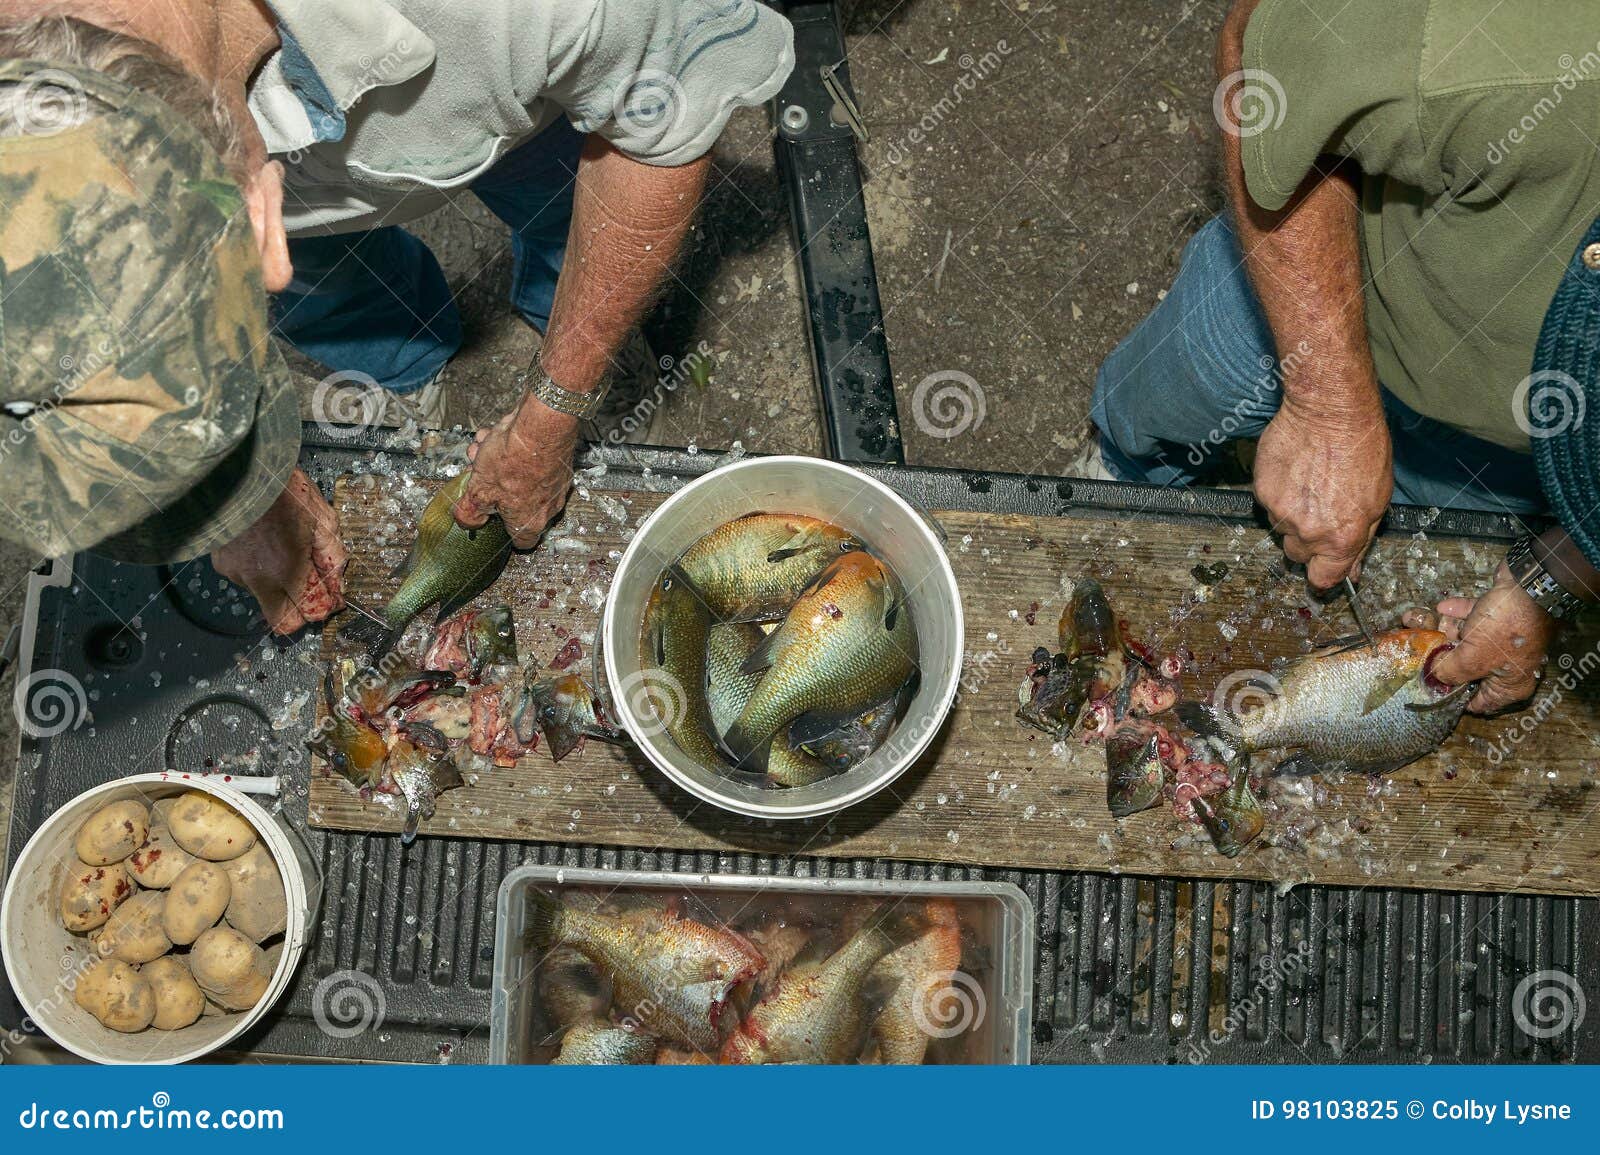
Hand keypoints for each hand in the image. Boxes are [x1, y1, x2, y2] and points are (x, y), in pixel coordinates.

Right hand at [211, 469, 346, 634]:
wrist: (234, 469)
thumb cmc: (280, 489)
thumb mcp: (322, 517)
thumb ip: (332, 555)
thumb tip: (338, 581)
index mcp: (289, 570)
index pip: (311, 613)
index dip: (325, 606)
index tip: (332, 596)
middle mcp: (260, 579)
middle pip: (282, 620)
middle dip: (299, 609)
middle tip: (310, 585)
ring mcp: (238, 573)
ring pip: (265, 596)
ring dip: (279, 582)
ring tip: (283, 548)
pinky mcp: (222, 564)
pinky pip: (247, 576)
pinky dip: (259, 566)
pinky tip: (263, 542)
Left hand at [453, 397, 577, 548]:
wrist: (541, 424)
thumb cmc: (515, 459)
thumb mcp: (479, 489)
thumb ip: (473, 509)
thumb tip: (468, 520)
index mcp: (530, 520)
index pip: (522, 541)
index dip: (505, 532)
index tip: (492, 519)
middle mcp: (548, 506)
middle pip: (515, 503)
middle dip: (493, 487)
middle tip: (479, 475)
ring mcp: (555, 483)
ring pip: (520, 478)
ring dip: (498, 465)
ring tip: (482, 448)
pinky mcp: (558, 461)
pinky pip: (531, 460)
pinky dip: (514, 450)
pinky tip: (497, 436)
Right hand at [1253, 398, 1391, 588]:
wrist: (1329, 412)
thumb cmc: (1362, 449)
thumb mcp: (1377, 501)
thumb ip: (1361, 540)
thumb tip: (1352, 571)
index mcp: (1342, 538)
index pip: (1323, 579)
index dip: (1323, 575)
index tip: (1323, 569)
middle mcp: (1308, 531)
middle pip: (1297, 555)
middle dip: (1308, 541)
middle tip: (1320, 512)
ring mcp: (1281, 512)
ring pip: (1282, 527)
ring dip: (1293, 514)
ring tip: (1309, 484)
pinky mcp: (1262, 491)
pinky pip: (1269, 503)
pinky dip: (1279, 492)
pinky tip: (1296, 471)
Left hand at [1401, 563, 1558, 712]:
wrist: (1529, 586)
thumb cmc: (1503, 631)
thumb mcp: (1471, 660)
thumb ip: (1449, 672)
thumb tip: (1433, 677)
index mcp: (1510, 685)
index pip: (1480, 702)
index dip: (1454, 697)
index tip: (1428, 690)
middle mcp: (1508, 665)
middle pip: (1468, 667)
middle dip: (1441, 657)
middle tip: (1414, 652)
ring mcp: (1505, 639)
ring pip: (1468, 639)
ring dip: (1443, 630)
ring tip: (1416, 622)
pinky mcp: (1500, 614)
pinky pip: (1475, 617)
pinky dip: (1459, 613)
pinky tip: (1441, 608)